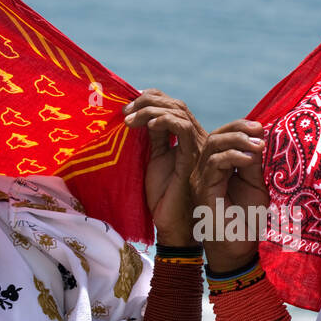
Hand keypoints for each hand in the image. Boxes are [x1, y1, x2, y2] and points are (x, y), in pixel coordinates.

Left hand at [124, 90, 206, 246]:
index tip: (128, 104)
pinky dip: (164, 121)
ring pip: (178, 111)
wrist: (171, 223)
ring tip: (129, 120)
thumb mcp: (154, 160)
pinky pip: (183, 129)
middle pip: (175, 103)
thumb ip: (153, 138)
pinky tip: (148, 125)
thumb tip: (140, 115)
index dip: (151, 97)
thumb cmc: (162, 196)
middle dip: (146, 101)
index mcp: (185, 137)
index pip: (172, 104)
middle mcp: (194, 138)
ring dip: (150, 110)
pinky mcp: (192, 157)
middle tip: (124, 112)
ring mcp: (196, 147)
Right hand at [190, 119, 269, 272]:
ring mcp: (200, 180)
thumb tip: (257, 138)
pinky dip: (232, 157)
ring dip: (237, 140)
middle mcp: (204, 171)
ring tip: (257, 145)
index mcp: (216, 168)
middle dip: (238, 128)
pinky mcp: (202, 191)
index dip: (239, 126)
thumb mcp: (254, 186)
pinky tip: (249, 159)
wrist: (238, 250)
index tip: (260, 127)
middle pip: (215, 136)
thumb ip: (252, 164)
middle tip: (258, 130)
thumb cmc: (246, 221)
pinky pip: (214, 164)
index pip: (222, 137)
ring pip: (213, 147)